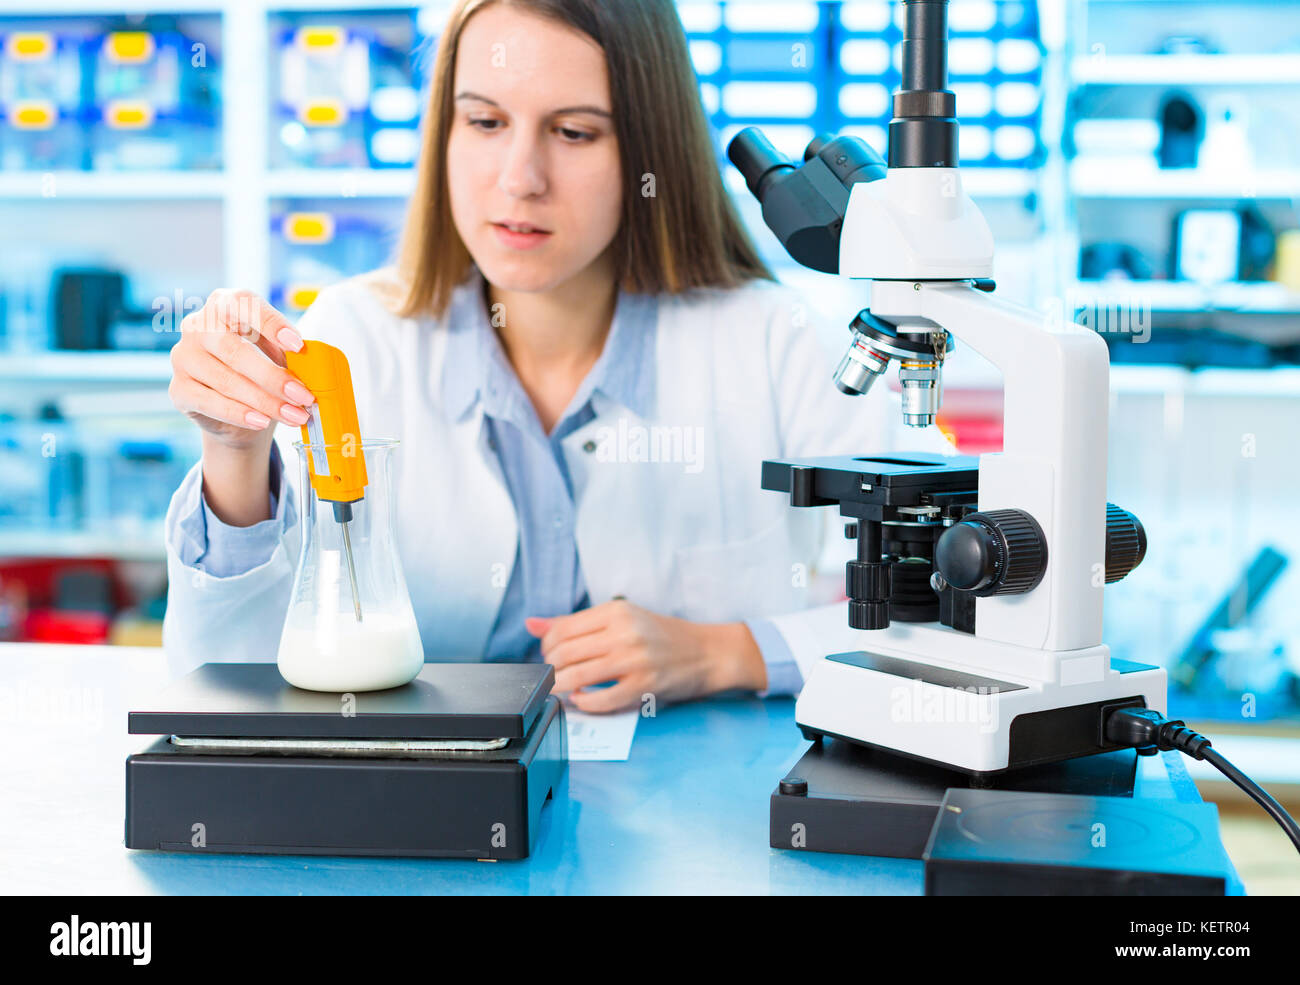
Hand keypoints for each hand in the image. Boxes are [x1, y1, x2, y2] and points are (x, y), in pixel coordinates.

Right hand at [168, 289, 315, 449]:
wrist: (236, 413)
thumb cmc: (260, 372)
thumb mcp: (277, 354)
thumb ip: (287, 353)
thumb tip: (309, 363)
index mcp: (224, 305)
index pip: (244, 304)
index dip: (272, 324)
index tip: (298, 345)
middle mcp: (197, 326)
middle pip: (234, 350)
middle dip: (273, 377)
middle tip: (303, 395)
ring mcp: (183, 357)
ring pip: (225, 381)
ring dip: (265, 402)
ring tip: (295, 415)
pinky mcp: (178, 389)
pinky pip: (209, 402)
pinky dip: (239, 414)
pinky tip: (262, 421)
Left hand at [524, 599, 766, 713]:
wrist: (708, 652)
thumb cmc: (663, 635)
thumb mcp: (622, 618)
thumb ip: (575, 623)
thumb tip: (531, 624)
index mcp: (616, 612)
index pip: (561, 629)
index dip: (546, 647)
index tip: (550, 656)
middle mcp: (623, 633)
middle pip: (564, 653)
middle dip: (550, 669)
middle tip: (553, 675)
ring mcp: (634, 660)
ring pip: (576, 676)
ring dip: (560, 687)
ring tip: (560, 690)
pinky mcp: (644, 685)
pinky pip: (601, 700)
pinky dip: (584, 703)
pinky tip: (582, 699)